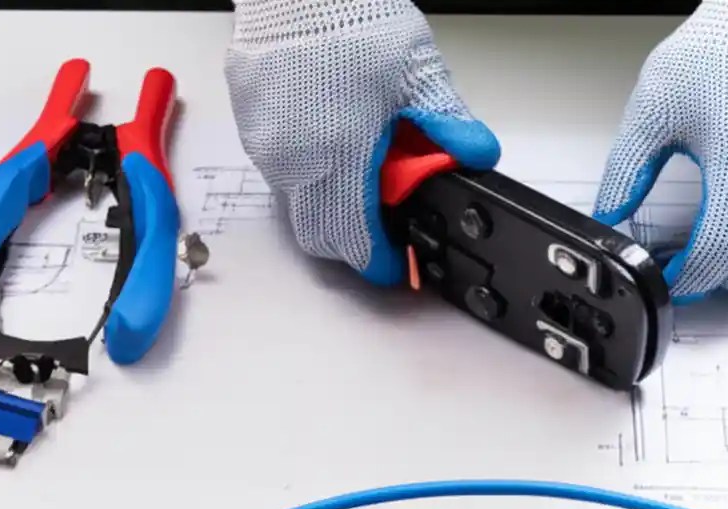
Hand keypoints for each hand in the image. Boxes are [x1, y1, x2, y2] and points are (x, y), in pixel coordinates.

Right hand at [225, 0, 499, 285]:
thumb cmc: (349, 16)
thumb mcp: (418, 72)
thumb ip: (448, 123)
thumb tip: (475, 154)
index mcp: (340, 156)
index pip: (354, 241)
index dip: (377, 262)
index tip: (393, 265)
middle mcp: (295, 161)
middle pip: (320, 236)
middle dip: (351, 242)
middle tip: (381, 225)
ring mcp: (267, 147)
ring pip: (297, 205)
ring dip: (328, 206)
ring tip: (360, 171)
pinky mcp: (251, 128)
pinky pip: (279, 170)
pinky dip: (307, 172)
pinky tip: (331, 140)